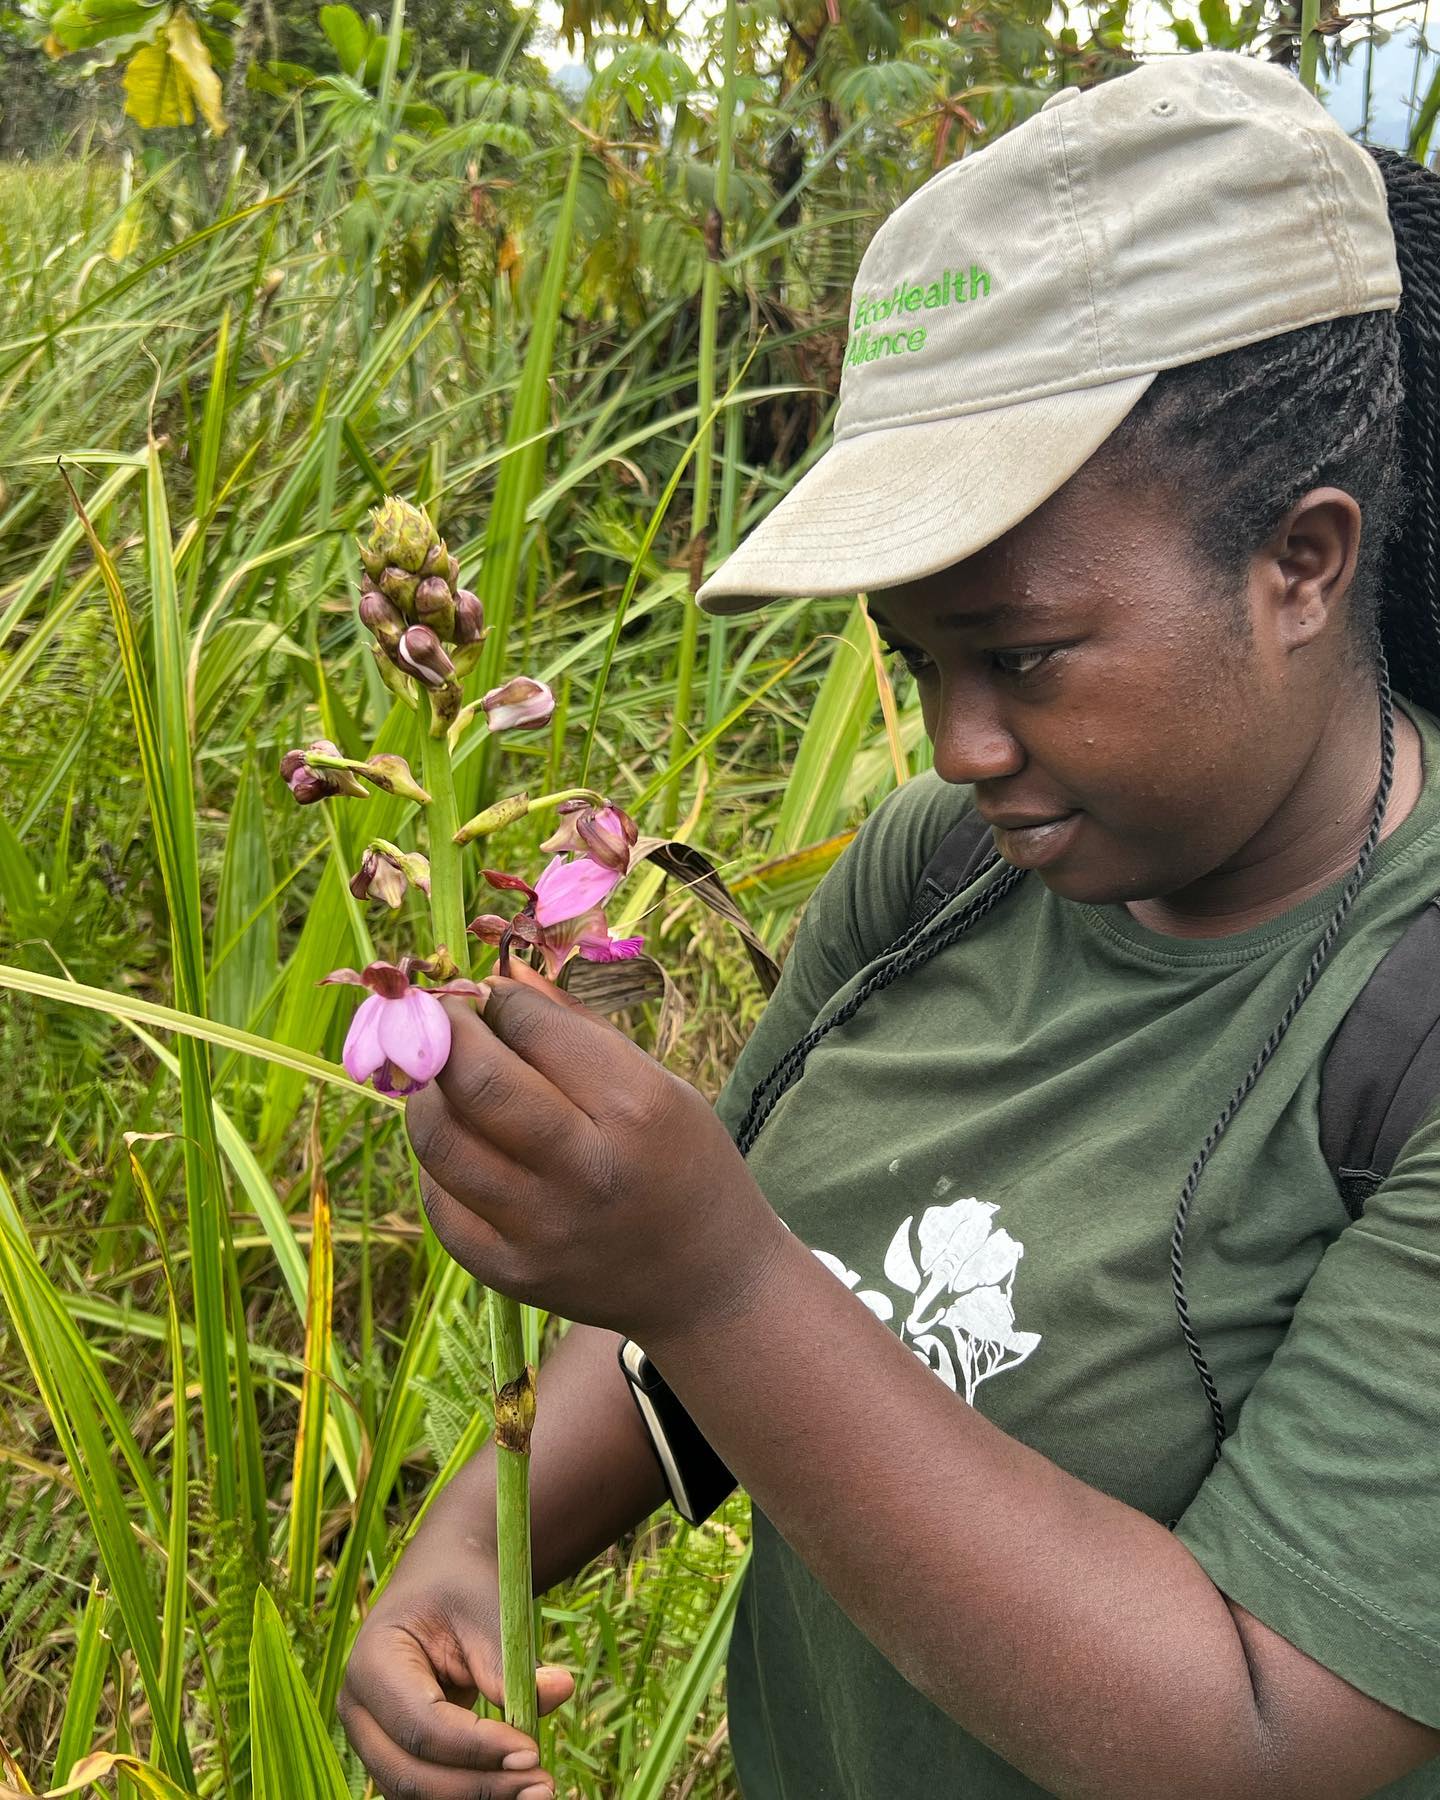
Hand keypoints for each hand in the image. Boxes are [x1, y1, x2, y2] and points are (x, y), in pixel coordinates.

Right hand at [338, 1535, 571, 1799]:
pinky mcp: (391, 1754)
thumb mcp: (485, 1609)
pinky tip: (513, 1788)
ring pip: (414, 1792)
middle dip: (477, 1788)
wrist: (439, 1580)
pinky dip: (467, 1793)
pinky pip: (425, 1790)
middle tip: (542, 1785)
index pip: (422, 1725)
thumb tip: (561, 1690)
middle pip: (410, 1772)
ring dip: (475, 1798)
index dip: (476, 1747)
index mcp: (372, 1662)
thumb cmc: (460, 1588)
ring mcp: (369, 1737)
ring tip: (536, 1790)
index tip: (532, 1753)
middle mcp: (359, 1709)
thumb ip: (511, 1662)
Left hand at [405, 963, 787, 1344]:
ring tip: (450, 1080)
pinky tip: (466, 1144)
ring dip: (430, 1092)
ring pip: (438, 1138)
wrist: (707, 1284)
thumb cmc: (684, 1164)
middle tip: (449, 1019)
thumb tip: (503, 975)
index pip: (531, 1027)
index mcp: (634, 1109)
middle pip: (474, 1081)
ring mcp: (539, 1230)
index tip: (496, 993)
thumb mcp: (658, 1084)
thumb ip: (576, 1029)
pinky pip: (439, 1200)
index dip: (502, 998)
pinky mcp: (508, 1273)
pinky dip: (441, 1160)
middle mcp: (582, 1172)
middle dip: (447, 1032)